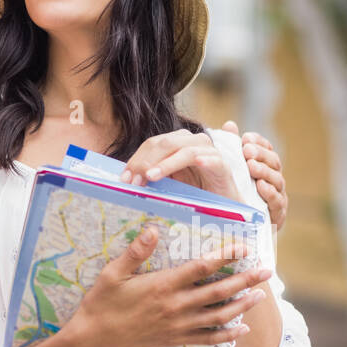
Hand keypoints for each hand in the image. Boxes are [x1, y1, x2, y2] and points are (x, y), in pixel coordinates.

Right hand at [62, 228, 271, 346]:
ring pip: (219, 315)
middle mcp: (176, 306)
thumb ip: (135, 252)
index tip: (243, 247)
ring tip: (260, 295)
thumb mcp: (113, 273)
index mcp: (162, 285)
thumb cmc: (102, 303)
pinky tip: (242, 328)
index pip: (201, 268)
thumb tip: (153, 229)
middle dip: (245, 280)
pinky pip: (208, 339)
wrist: (95, 339)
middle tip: (266, 270)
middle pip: (218, 291)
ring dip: (242, 305)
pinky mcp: (176, 339)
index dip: (225, 257)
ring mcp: (178, 325)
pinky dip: (228, 334)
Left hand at [117, 128, 239, 200]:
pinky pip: (208, 159)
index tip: (124, 178)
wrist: (222, 205)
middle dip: (145, 162)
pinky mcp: (221, 163)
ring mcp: (208, 150)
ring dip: (164, 164)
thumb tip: (126, 179)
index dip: (136, 159)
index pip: (151, 144)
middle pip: (163, 144)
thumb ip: (151, 176)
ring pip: (182, 150)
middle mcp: (192, 141)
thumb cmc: (193, 193)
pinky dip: (199, 161)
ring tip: (150, 177)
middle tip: (133, 182)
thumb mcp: (168, 182)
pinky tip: (190, 166)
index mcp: (177, 141)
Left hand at [221, 121, 286, 229]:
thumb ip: (230, 149)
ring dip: (264, 171)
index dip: (259, 142)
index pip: (267, 149)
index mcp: (263, 167)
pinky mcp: (278, 215)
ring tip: (251, 166)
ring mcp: (278, 196)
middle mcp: (274, 180)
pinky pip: (277, 202)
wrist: (238, 233)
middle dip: (261, 154)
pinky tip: (260, 187)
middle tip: (246, 151)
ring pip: (277, 180)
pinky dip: (270, 193)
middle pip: (274, 162)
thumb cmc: (233, 198)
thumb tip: (229, 124)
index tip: (246, 138)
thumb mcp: (229, 172)